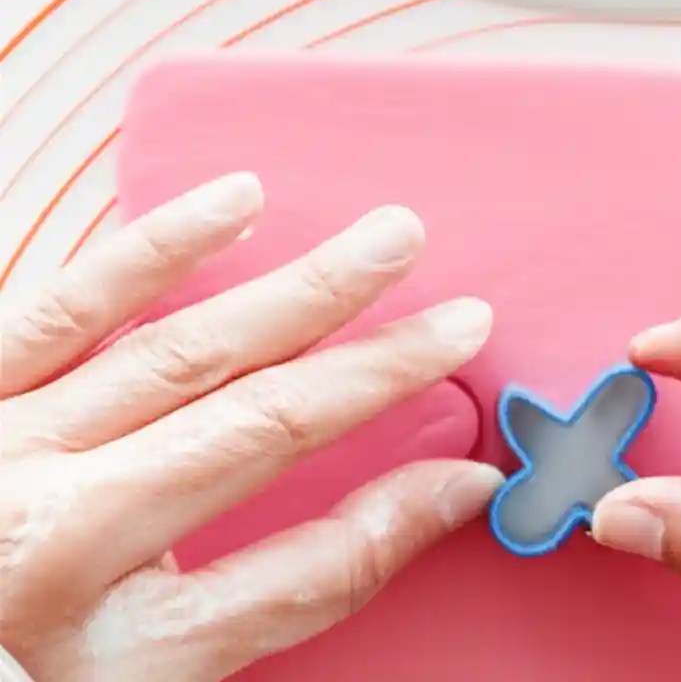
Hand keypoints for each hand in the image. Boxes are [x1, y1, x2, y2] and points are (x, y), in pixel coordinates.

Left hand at [0, 174, 501, 680]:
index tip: (476, 464)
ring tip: (383, 242)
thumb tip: (439, 502)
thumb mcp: (160, 669)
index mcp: (101, 618)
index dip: (398, 516)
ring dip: (291, 291)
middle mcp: (44, 517)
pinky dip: (153, 249)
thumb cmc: (37, 670)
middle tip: (460, 313)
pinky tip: (232, 202)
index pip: (297, 555)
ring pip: (172, 347)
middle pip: (249, 422)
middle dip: (370, 364)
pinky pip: (63, 302)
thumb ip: (300, 585)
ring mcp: (1, 438)